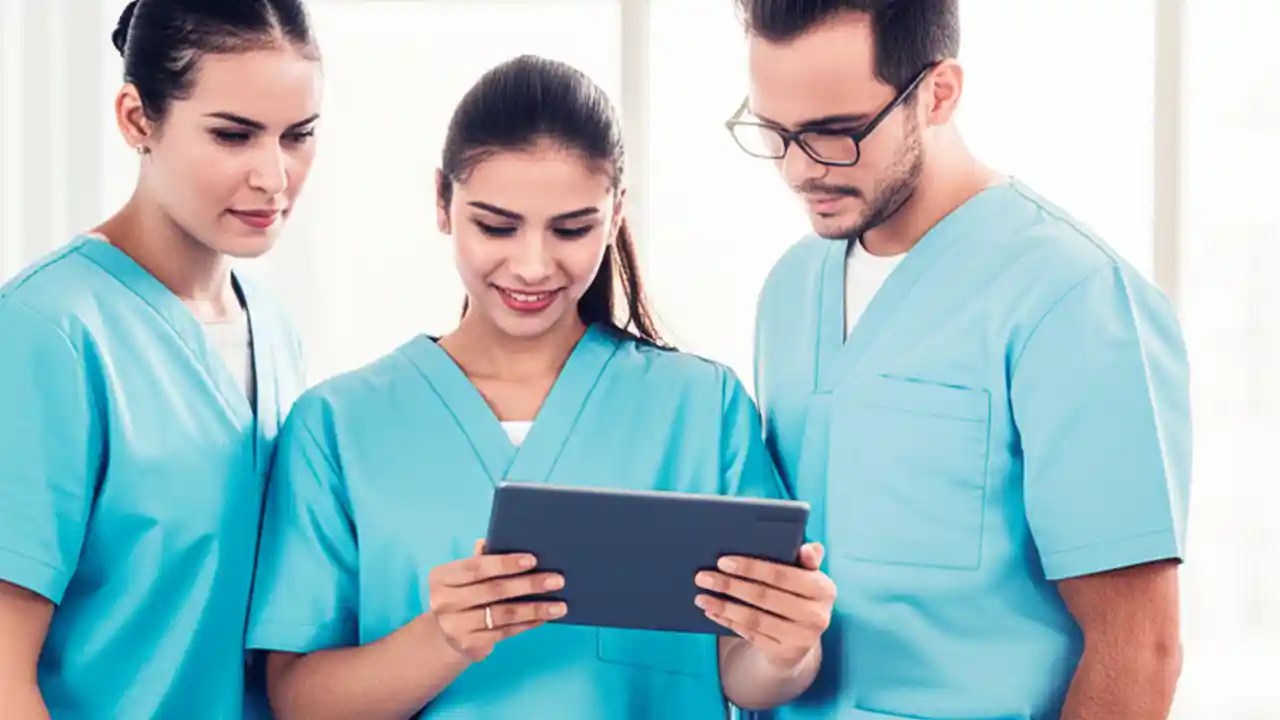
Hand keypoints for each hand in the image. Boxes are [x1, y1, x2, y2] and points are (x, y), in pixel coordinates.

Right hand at [426, 540, 566, 661]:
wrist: (445, 634)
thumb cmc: (463, 594)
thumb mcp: (465, 575)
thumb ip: (483, 558)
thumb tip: (505, 538)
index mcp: (442, 577)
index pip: (476, 567)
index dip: (505, 563)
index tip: (533, 560)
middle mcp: (444, 602)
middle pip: (493, 590)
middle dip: (528, 584)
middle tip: (557, 580)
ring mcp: (455, 626)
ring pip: (502, 614)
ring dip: (534, 609)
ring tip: (560, 605)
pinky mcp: (470, 645)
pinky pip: (505, 632)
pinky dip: (528, 624)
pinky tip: (544, 617)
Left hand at [694, 542, 834, 671]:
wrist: (803, 637)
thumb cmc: (798, 594)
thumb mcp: (807, 575)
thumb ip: (806, 559)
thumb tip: (806, 548)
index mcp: (823, 588)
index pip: (782, 575)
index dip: (751, 568)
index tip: (723, 561)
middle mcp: (816, 615)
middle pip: (764, 596)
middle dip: (729, 585)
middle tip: (703, 577)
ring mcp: (801, 638)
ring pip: (754, 619)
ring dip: (724, 606)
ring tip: (701, 596)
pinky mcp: (785, 654)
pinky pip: (751, 635)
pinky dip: (728, 622)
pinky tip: (712, 612)